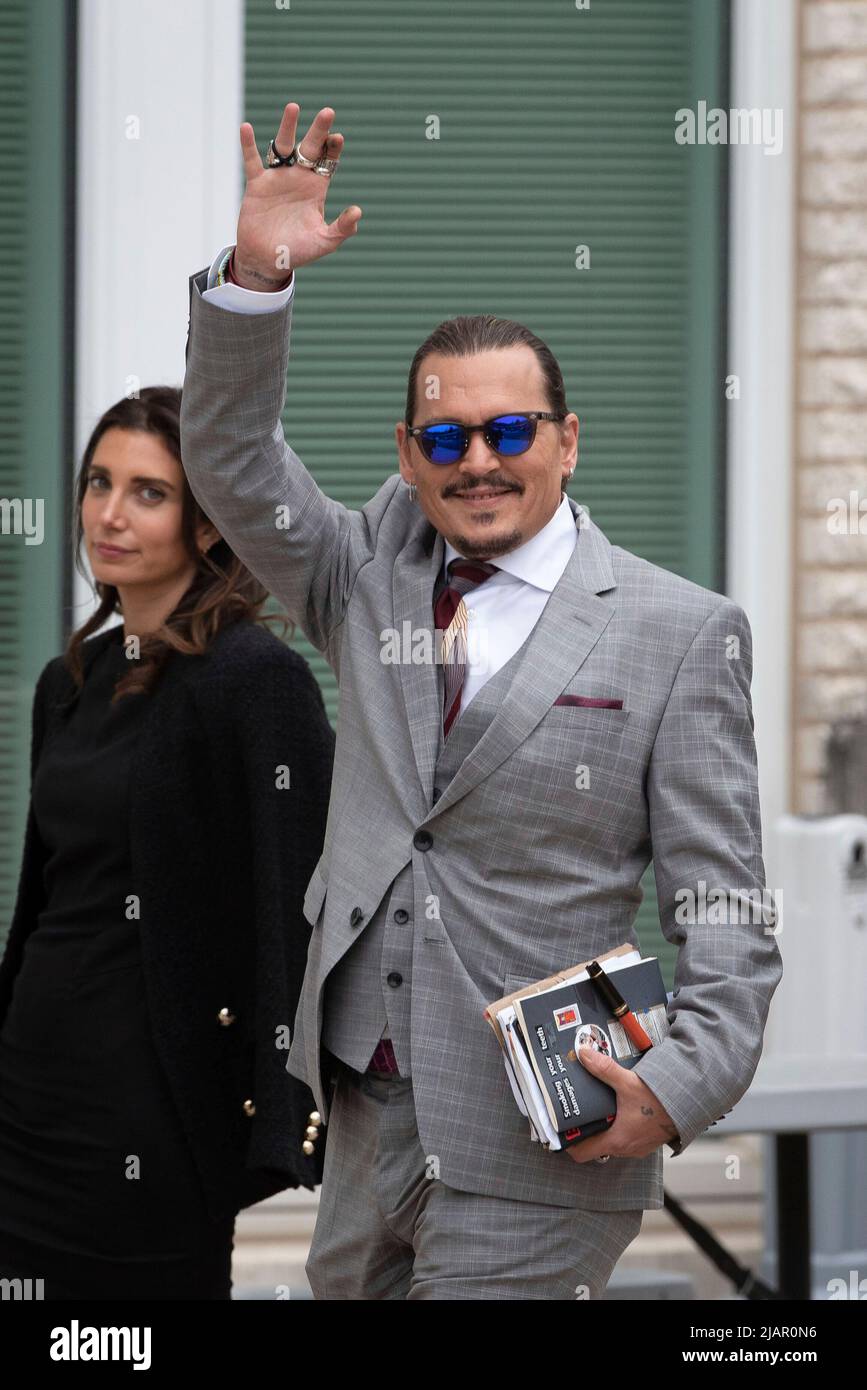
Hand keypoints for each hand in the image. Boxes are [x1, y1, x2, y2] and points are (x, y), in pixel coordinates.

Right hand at [234, 101, 362, 289]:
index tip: (338, 138)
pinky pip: (252, 161)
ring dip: (288, 128)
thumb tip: (358, 211)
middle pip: (310, 148)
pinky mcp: (257, 185)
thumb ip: (341, 229)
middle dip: (319, 131)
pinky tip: (247, 128)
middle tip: (328, 112)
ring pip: (283, 147)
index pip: (327, 162)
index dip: (333, 148)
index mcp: (316, 188)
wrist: (267, 261)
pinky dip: (248, 145)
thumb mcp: (324, 242)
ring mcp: (277, 178)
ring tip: (294, 107)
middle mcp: (298, 178)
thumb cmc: (298, 252)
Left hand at [566, 1045, 678, 1162]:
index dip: (568, 1143)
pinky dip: (618, 1127)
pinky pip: (626, 1138)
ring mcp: (637, 1146)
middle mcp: (625, 1148)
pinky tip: (619, 1110)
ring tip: (595, 1109)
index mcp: (616, 1140)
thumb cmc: (661, 1101)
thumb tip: (584, 1054)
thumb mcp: (628, 1083)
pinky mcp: (647, 1141)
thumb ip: (604, 1069)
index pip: (581, 1153)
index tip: (560, 1130)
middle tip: (576, 1113)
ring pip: (611, 1142)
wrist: (689, 1104)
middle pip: (595, 1147)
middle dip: (585, 1131)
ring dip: (603, 1128)